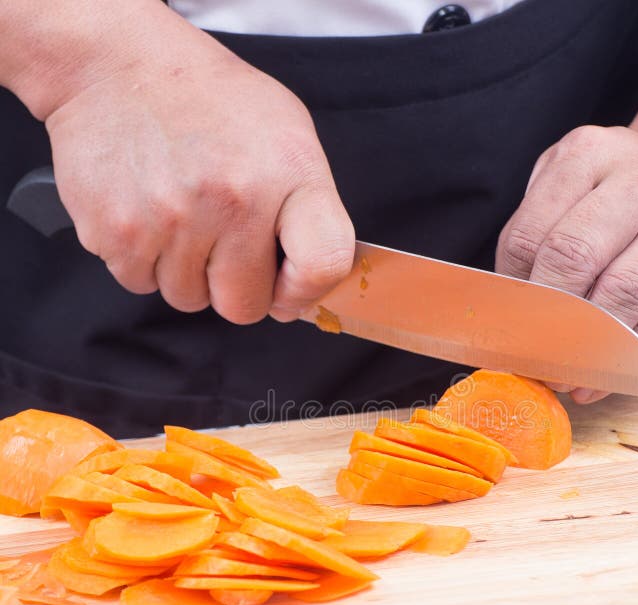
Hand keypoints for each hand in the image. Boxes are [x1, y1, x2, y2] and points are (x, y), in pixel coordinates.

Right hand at [44, 10, 353, 323]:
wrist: (116, 66)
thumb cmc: (212, 104)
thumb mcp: (287, 134)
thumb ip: (309, 211)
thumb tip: (302, 289)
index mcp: (287, 173)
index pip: (323, 264)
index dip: (307, 292)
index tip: (290, 287)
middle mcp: (232, 200)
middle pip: (244, 306)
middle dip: (237, 287)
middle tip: (224, 243)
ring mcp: (171, 220)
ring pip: (190, 299)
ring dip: (188, 273)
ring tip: (183, 217)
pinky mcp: (117, 233)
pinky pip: (143, 284)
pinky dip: (146, 261)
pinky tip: (150, 215)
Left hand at [495, 125, 637, 401]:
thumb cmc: (626, 195)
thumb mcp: (571, 187)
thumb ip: (534, 236)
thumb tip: (499, 311)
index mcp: (591, 156)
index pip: (529, 235)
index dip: (508, 292)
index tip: (499, 328)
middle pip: (574, 258)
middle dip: (542, 318)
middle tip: (525, 355)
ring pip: (622, 296)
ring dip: (582, 345)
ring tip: (559, 373)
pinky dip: (623, 360)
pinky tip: (598, 377)